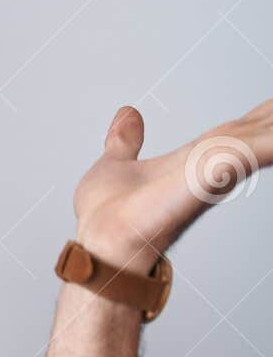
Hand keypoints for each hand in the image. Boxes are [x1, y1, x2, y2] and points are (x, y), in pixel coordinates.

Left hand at [73, 100, 270, 270]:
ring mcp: (223, 162)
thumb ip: (126, 142)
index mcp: (203, 155)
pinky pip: (268, 143)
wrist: (100, 245)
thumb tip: (127, 115)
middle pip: (271, 123)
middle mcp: (220, 157)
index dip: (272, 111)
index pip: (251, 124)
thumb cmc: (106, 219)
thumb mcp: (118, 165)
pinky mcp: (218, 168)